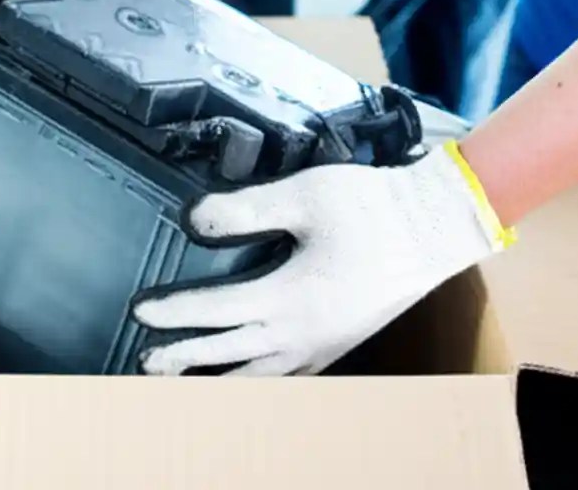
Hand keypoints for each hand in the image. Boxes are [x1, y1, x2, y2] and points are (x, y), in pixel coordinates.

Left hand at [131, 142, 512, 375]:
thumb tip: (193, 219)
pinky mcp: (340, 344)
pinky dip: (261, 381)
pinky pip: (291, 376)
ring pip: (259, 375)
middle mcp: (301, 333)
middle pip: (228, 353)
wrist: (436, 227)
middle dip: (184, 357)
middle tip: (148, 362)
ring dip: (219, 378)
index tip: (141, 311)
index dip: (173, 313)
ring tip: (189, 382)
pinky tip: (252, 377)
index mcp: (289, 297)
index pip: (214, 311)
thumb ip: (246, 208)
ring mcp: (323, 345)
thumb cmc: (373, 207)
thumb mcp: (305, 194)